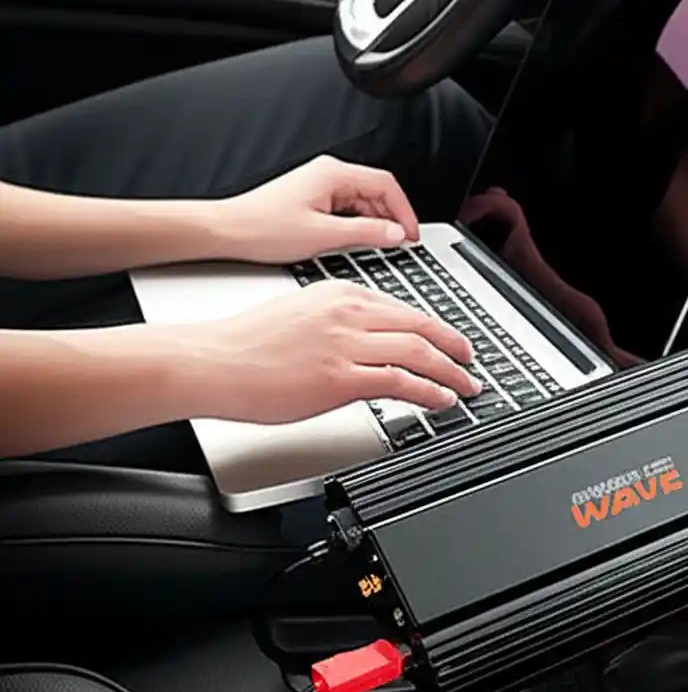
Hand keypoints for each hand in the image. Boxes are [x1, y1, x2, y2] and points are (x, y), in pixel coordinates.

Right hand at [177, 280, 483, 423]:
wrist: (213, 361)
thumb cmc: (244, 344)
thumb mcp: (299, 314)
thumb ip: (336, 323)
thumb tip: (362, 344)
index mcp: (339, 292)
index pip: (402, 307)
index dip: (433, 326)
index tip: (446, 339)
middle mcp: (348, 313)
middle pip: (420, 325)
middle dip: (453, 345)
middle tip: (469, 359)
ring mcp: (346, 344)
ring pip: (418, 352)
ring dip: (450, 371)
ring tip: (465, 385)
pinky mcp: (341, 377)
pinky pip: (400, 382)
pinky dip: (429, 391)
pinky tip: (441, 400)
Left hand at [214, 155, 420, 263]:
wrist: (227, 231)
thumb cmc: (263, 228)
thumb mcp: (323, 235)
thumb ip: (366, 233)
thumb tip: (395, 234)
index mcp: (333, 174)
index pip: (386, 185)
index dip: (405, 211)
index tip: (411, 234)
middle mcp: (327, 174)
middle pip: (376, 191)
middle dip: (392, 217)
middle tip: (400, 243)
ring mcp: (320, 185)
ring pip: (362, 201)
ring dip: (375, 222)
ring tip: (379, 246)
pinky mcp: (313, 198)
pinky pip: (347, 208)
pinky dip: (358, 224)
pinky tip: (357, 242)